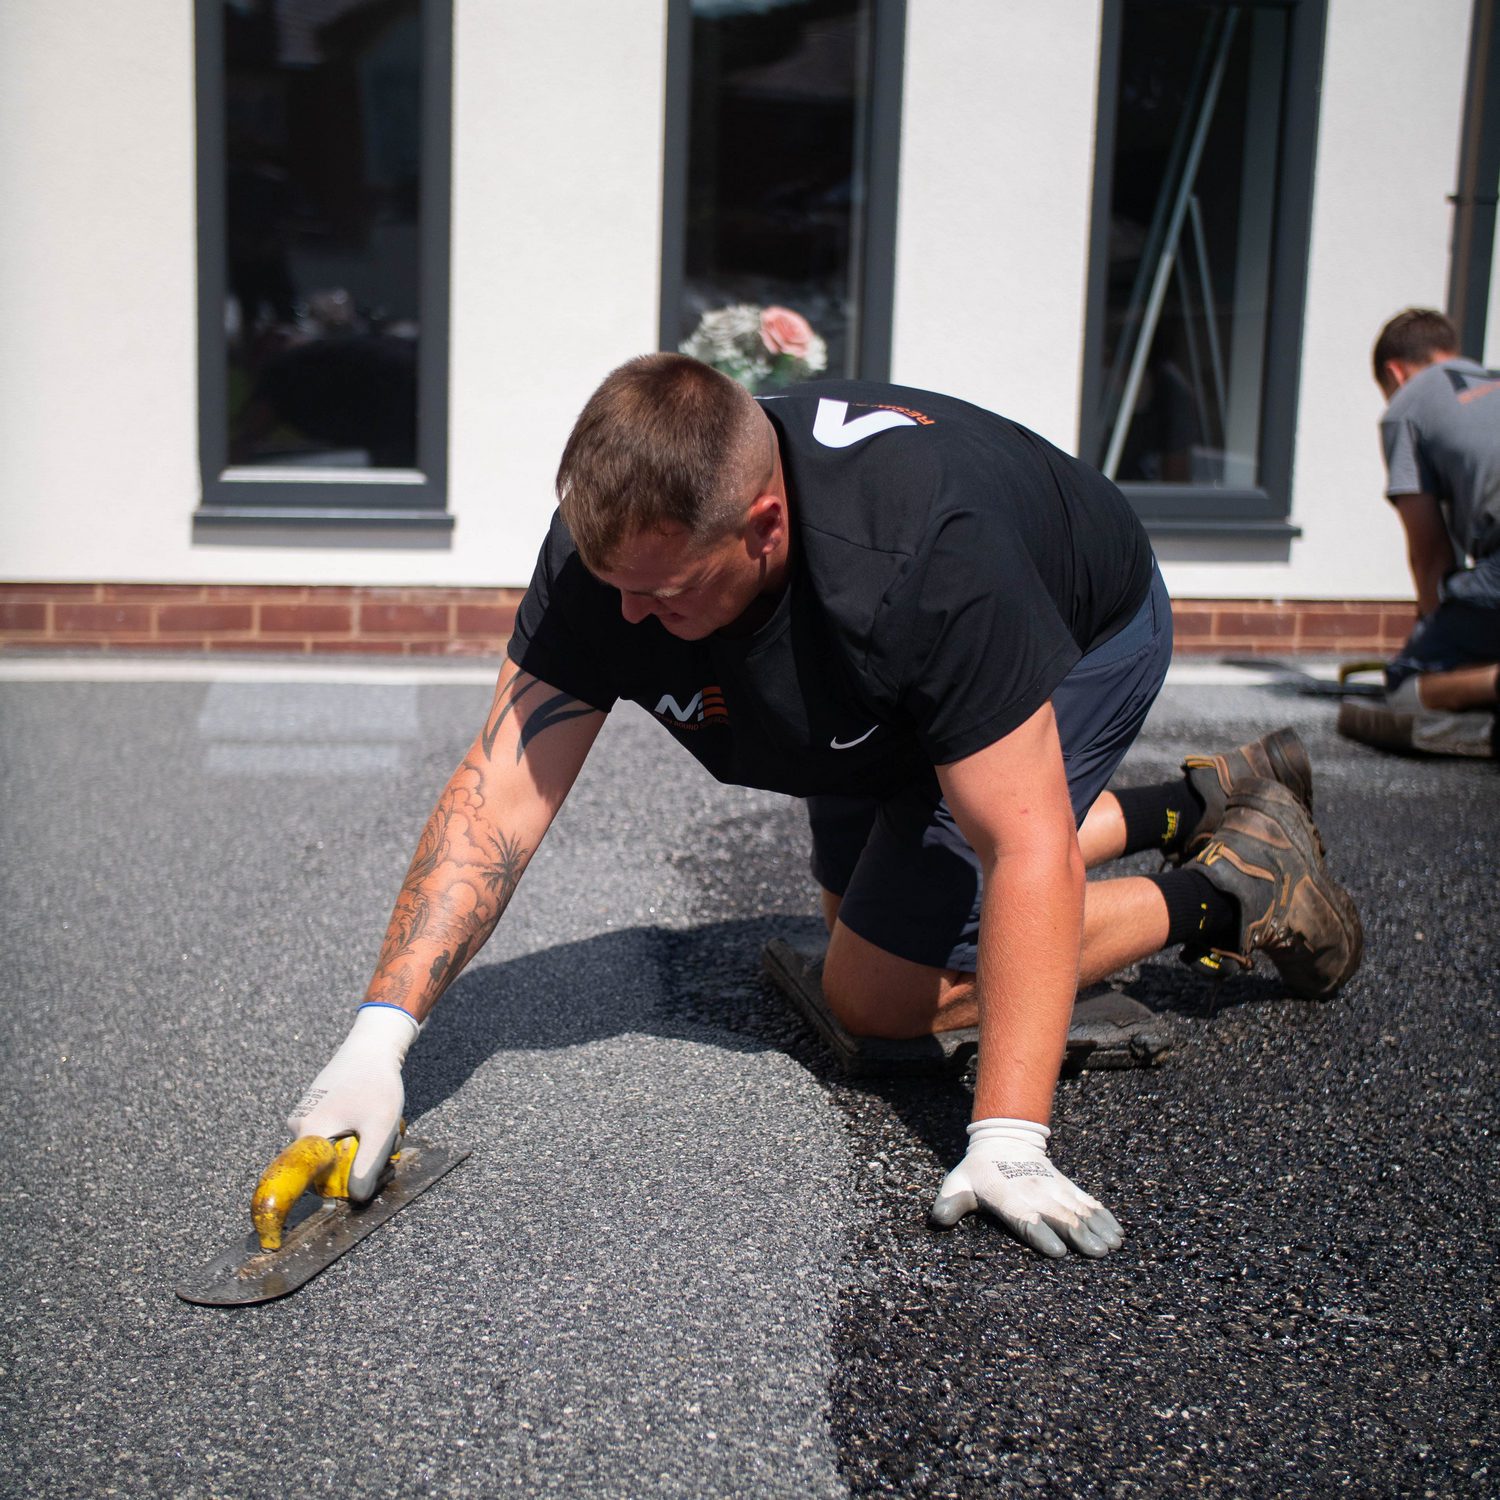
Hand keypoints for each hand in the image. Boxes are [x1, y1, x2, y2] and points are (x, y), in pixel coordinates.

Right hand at [286, 1003, 419, 1200]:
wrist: (373, 1044)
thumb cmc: (376, 1082)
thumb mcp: (379, 1127)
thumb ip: (368, 1165)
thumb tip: (356, 1198)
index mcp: (307, 1132)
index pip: (317, 1181)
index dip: (345, 1187)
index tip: (374, 1178)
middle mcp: (299, 1126)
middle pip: (327, 1167)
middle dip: (361, 1164)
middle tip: (389, 1153)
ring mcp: (307, 1116)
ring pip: (335, 1151)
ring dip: (364, 1148)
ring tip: (386, 1129)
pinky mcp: (318, 1110)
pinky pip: (336, 1136)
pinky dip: (360, 1135)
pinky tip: (377, 1120)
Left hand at [929, 1118, 1122, 1258]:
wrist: (1004, 1138)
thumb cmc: (978, 1171)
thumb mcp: (958, 1182)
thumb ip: (949, 1202)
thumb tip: (937, 1221)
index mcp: (1008, 1197)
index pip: (1024, 1218)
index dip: (1040, 1233)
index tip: (1057, 1251)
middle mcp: (1034, 1193)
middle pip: (1058, 1216)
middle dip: (1078, 1235)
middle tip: (1097, 1253)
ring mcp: (1054, 1188)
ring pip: (1077, 1210)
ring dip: (1096, 1228)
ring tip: (1112, 1245)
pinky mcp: (1067, 1185)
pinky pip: (1088, 1201)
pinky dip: (1103, 1216)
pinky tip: (1118, 1232)